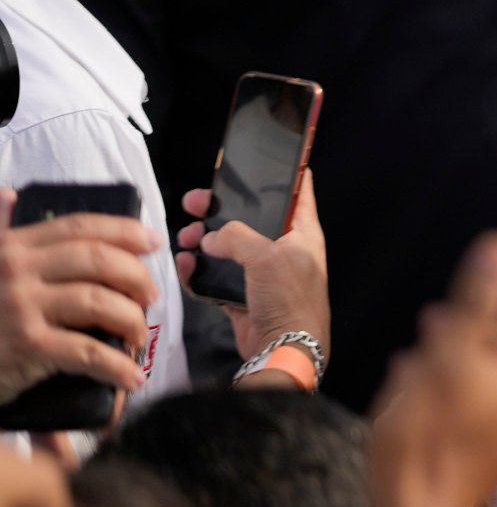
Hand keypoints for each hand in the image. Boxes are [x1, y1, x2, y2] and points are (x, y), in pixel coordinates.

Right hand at [0, 190, 155, 400]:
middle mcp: (16, 269)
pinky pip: (89, 352)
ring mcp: (21, 307)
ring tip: (138, 335)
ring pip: (100, 303)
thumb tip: (9, 196)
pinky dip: (118, 367)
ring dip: (132, 320)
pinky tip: (132, 377)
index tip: (154, 242)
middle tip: (151, 295)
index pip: (79, 227)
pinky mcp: (27, 345)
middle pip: (98, 261)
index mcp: (11, 247)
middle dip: (136, 276)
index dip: (124, 231)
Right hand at [175, 170, 330, 363]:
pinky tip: (185, 264)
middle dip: (221, 209)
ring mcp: (263, 274)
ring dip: (203, 239)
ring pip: (228, 247)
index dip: (287, 174)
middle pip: (250, 219)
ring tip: (186, 237)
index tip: (270, 157)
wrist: (283, 348)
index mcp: (303, 234)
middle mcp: (284, 251)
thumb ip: (237, 236)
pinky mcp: (243, 296)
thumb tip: (212, 236)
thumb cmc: (290, 300)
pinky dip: (198, 270)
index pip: (299, 193)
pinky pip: (215, 276)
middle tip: (197, 202)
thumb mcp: (267, 256)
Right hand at [369, 233, 496, 506]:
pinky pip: (483, 409)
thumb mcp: (446, 354)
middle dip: (476, 322)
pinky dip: (457, 390)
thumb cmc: (423, 435)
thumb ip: (477, 301)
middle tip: (440, 313)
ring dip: (461, 356)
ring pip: (492, 376)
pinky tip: (418, 390)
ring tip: (418, 351)